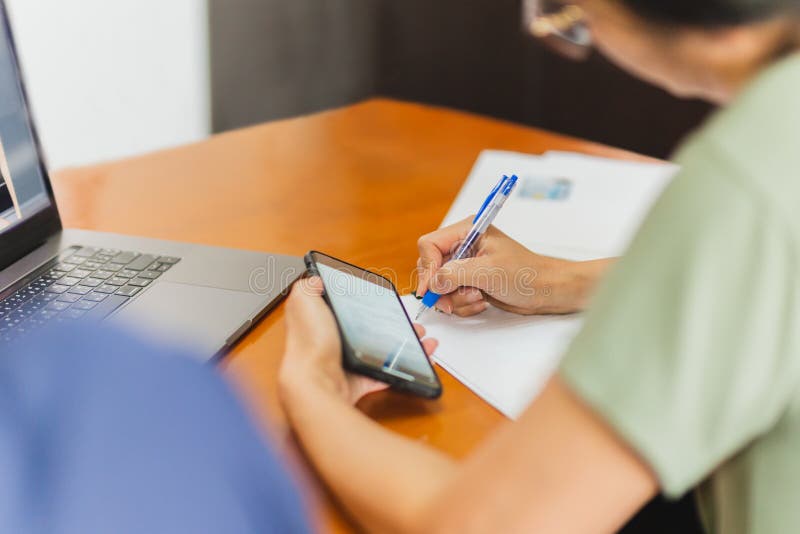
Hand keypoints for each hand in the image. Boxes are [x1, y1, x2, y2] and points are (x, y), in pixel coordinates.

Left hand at [279, 277, 438, 406]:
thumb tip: (315, 279)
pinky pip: (386, 372)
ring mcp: (347, 363)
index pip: (345, 309)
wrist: (316, 382)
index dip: (365, 304)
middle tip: (409, 319)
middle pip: (368, 329)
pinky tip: (418, 356)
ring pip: (381, 350)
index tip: (385, 300)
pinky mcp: (359, 380)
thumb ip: (308, 288)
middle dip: (392, 323)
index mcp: (322, 323)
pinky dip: (404, 366)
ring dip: (404, 343)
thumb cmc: (309, 342)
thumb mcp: (304, 302)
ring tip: (421, 336)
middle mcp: (333, 343)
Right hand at [417, 218, 611, 316]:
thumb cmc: (527, 274)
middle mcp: (463, 246)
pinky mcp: (469, 282)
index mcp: (468, 231)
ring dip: (456, 298)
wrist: (547, 291)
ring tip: (478, 297)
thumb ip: (456, 274)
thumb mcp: (489, 272)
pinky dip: (463, 304)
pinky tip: (481, 302)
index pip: (430, 245)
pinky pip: (451, 296)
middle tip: (454, 298)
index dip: (428, 267)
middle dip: (443, 287)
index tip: (431, 288)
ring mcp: (466, 265)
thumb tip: (433, 283)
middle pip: (431, 267)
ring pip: (440, 286)